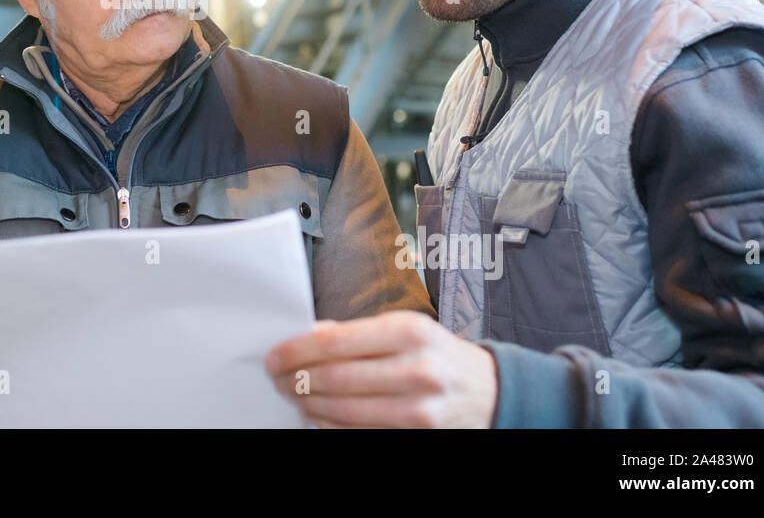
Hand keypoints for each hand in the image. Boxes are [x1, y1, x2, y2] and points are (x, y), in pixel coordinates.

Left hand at [265, 311, 496, 427]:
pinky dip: (331, 426)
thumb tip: (308, 335)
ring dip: (310, 406)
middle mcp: (417, 369)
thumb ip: (356, 332)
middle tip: (277, 378)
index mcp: (409, 331)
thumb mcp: (404, 328)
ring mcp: (420, 408)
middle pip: (336, 378)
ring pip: (345, 411)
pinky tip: (317, 416)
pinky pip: (361, 433)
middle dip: (297, 379)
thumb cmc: (436, 353)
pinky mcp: (418, 435)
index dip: (296, 350)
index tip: (275, 355)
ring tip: (293, 397)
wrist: (488, 391)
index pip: (335, 341)